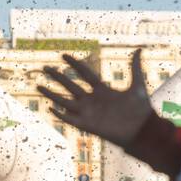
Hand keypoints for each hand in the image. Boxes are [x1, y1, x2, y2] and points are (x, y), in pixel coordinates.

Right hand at [38, 50, 155, 147]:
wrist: (142, 131)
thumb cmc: (141, 110)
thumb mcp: (137, 85)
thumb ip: (135, 67)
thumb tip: (139, 49)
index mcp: (103, 90)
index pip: (85, 74)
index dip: (75, 64)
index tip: (63, 54)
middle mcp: (93, 100)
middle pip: (70, 85)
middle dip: (57, 77)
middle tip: (45, 68)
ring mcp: (89, 113)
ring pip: (65, 101)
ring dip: (51, 94)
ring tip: (38, 85)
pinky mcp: (88, 125)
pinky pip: (70, 119)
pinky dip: (60, 114)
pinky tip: (50, 108)